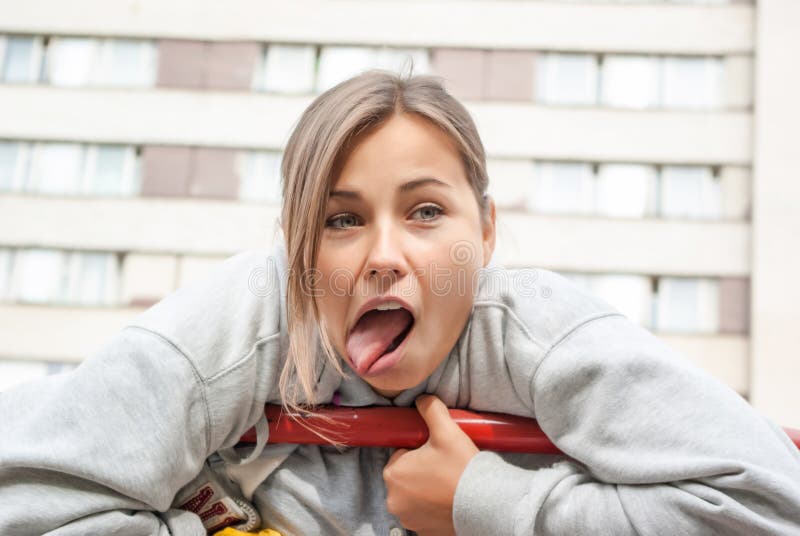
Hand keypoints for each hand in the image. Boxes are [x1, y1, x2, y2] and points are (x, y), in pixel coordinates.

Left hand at [383, 395, 479, 534]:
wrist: (486, 504)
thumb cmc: (462, 468)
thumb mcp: (447, 431)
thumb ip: (431, 409)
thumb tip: (423, 399)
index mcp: (393, 474)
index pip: (400, 455)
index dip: (418, 450)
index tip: (436, 452)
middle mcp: (394, 500)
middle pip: (406, 476)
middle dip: (421, 470)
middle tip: (444, 466)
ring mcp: (408, 518)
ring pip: (414, 495)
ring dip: (425, 489)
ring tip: (448, 482)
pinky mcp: (422, 532)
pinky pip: (423, 512)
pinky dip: (433, 506)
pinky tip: (449, 498)